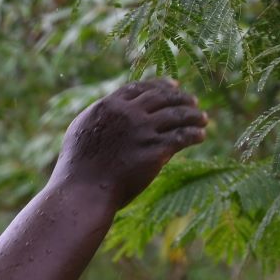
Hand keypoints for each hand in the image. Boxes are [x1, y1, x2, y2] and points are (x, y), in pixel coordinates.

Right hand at [53, 78, 207, 209]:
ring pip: (177, 115)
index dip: (160, 85)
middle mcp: (127, 114)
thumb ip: (101, 118)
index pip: (140, 88)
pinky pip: (182, 137)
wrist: (82, 194)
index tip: (174, 85)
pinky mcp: (154, 151)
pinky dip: (195, 134)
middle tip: (193, 101)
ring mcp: (142, 132)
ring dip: (194, 115)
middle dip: (181, 97)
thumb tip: (117, 111)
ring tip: (203, 119)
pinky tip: (201, 136)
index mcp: (108, 106)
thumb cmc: (77, 170)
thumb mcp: (81, 133)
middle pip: (162, 97)